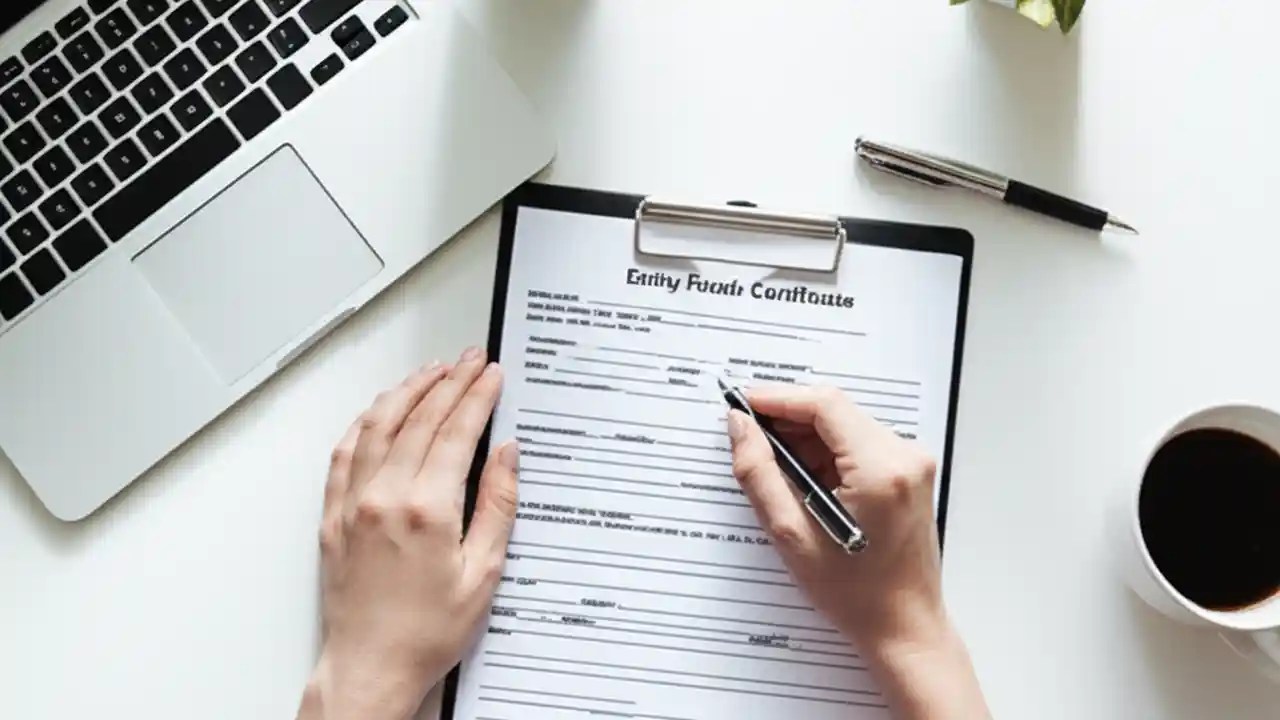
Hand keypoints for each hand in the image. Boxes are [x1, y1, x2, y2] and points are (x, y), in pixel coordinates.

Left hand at [297, 348, 517, 719]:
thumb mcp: (483, 573)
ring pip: (378, 425)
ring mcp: (353, 503)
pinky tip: (379, 411)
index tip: (491, 375)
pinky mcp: (333, 516)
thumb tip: (505, 454)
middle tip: (470, 362)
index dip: (477, 396)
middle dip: (449, 382)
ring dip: (407, 391)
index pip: (456, 432)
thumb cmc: (427, 633)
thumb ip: (497, 506)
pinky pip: (345, 453)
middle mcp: (384, 497)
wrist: (370, 666)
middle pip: (419, 419)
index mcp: (427, 509)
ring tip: (431, 372)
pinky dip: (365, 422)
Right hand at [727, 385, 989, 718]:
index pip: (824, 405)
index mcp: (881, 469)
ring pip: (844, 426)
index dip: (777, 398)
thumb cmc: (857, 594)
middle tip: (748, 436)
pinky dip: (826, 454)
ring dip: (805, 439)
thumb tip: (740, 428)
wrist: (904, 627)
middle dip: (787, 419)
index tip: (744, 403)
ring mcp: (911, 464)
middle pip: (835, 411)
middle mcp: (904, 458)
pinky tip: (803, 481)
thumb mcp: (792, 534)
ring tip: (775, 470)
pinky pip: (858, 445)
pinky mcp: (908, 474)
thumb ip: (759, 473)